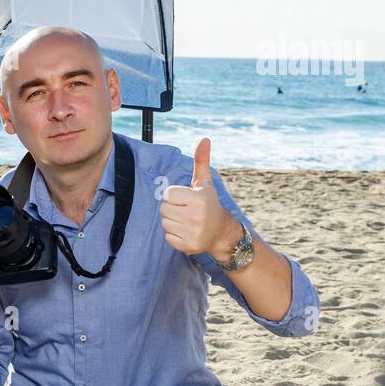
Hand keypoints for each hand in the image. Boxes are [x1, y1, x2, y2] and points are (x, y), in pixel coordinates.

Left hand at [159, 138, 238, 261]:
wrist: (221, 232)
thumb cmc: (208, 203)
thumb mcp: (204, 183)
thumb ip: (201, 161)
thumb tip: (204, 139)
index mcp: (199, 199)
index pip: (167, 194)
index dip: (175, 196)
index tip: (186, 199)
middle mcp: (196, 217)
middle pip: (164, 209)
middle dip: (172, 208)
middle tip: (187, 211)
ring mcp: (192, 233)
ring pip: (164, 223)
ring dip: (173, 221)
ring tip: (187, 221)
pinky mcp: (187, 246)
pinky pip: (167, 237)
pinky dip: (174, 235)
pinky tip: (187, 232)